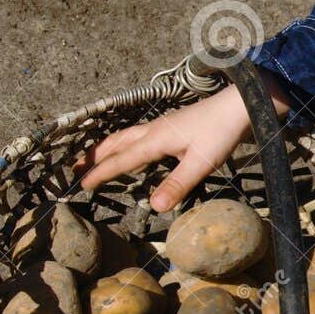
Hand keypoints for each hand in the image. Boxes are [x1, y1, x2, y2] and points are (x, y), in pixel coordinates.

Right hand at [76, 74, 290, 211]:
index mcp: (156, 140)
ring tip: (94, 156)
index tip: (81, 185)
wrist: (240, 106)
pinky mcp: (174, 125)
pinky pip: (139, 134)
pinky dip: (126, 142)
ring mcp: (164, 126)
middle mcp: (154, 130)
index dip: (101, 173)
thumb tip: (153, 207)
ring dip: (108, 147)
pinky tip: (134, 149)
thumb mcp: (200, 163)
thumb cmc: (222, 133)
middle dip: (94, 155)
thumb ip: (177, 184)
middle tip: (74, 166)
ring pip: (127, 136)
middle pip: (116, 143)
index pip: (121, 160)